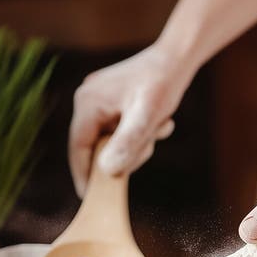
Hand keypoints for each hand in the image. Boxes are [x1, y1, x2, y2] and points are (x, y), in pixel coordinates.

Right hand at [69, 43, 189, 195]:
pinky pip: (118, 130)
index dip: (84, 175)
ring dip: (135, 143)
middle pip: (94, 146)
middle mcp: (87, 99)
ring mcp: (98, 100)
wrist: (178, 57)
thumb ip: (126, 143)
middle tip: (148, 146)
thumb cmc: (163, 84)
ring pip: (109, 140)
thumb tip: (107, 171)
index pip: (78, 148)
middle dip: (122, 154)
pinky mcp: (111, 101)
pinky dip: (138, 134)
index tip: (88, 198)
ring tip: (156, 128)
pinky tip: (157, 124)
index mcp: (87, 102)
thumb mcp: (146, 117)